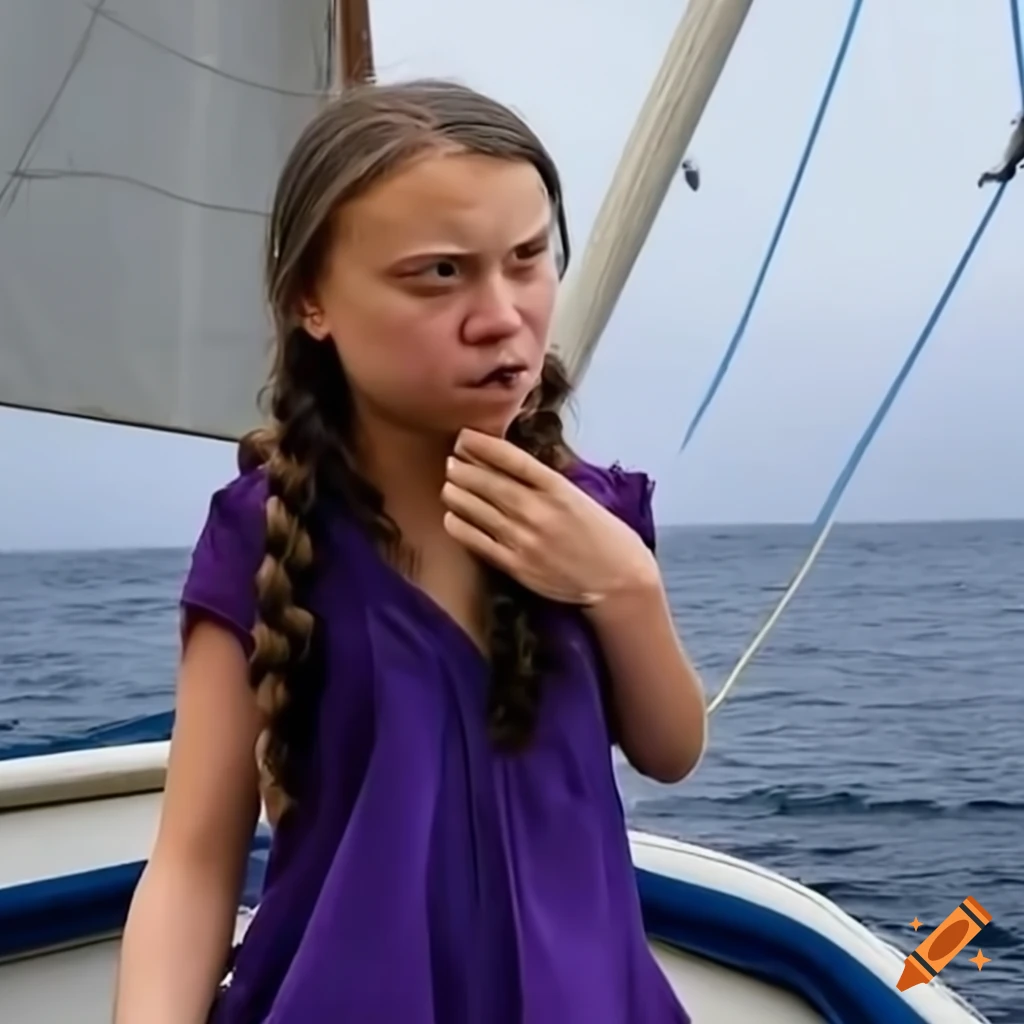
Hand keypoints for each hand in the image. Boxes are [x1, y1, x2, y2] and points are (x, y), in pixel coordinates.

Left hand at [441, 429, 658, 607]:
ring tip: (448, 483)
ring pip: (477, 509)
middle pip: (488, 482)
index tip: (464, 436)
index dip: (483, 445)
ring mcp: (524, 539)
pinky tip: (451, 516)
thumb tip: (509, 464)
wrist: (617, 579)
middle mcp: (538, 510)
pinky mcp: (516, 565)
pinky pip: (477, 541)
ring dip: (457, 493)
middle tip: (451, 460)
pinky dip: (459, 526)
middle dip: (463, 468)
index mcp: (558, 488)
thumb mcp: (580, 497)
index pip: (512, 459)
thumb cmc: (603, 534)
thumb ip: (547, 483)